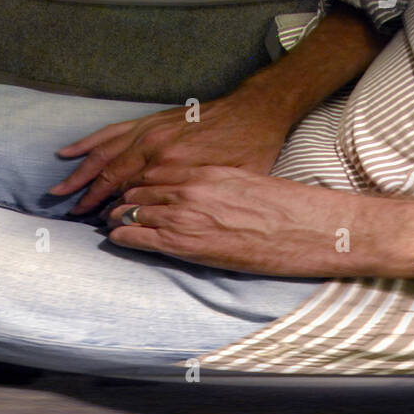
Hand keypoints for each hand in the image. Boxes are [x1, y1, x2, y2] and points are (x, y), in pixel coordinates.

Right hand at [53, 92, 292, 214]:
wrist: (256, 110)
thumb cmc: (248, 150)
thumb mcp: (227, 182)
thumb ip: (194, 197)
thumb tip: (169, 218)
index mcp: (170, 168)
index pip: (130, 196)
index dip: (112, 213)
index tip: (97, 227)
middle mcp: (153, 150)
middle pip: (110, 178)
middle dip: (86, 198)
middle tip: (68, 215)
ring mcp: (148, 132)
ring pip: (103, 155)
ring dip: (79, 174)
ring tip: (57, 190)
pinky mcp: (149, 120)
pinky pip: (111, 132)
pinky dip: (88, 142)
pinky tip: (68, 152)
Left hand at [112, 165, 413, 277]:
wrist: (305, 229)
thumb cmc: (283, 211)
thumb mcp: (248, 185)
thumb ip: (220, 187)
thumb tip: (209, 198)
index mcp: (207, 172)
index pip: (156, 170)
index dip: (138, 180)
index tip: (130, 187)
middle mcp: (190, 188)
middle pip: (139, 188)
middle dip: (121, 197)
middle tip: (108, 205)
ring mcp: (185, 215)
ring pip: (132, 210)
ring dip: (116, 216)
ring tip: (107, 222)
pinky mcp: (184, 242)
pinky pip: (137, 236)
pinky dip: (122, 236)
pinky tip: (115, 238)